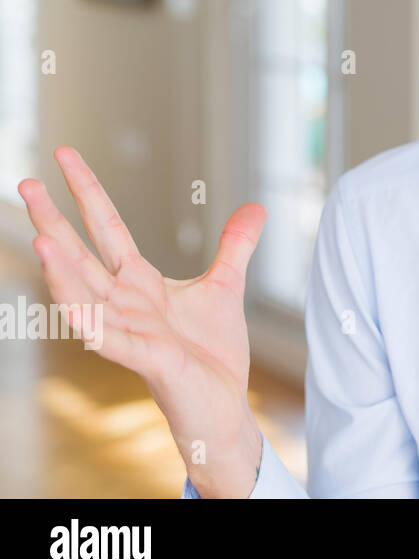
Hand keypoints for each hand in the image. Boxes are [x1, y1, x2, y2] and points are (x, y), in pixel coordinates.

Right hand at [18, 147, 267, 497]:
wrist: (222, 404)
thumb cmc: (212, 352)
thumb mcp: (225, 287)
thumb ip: (234, 247)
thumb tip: (255, 207)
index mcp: (141, 282)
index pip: (108, 228)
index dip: (87, 191)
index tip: (65, 155)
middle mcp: (126, 303)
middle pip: (82, 255)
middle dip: (53, 221)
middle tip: (24, 182)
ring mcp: (130, 332)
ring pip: (86, 296)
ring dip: (63, 270)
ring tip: (39, 238)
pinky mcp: (145, 360)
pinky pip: (110, 341)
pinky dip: (90, 323)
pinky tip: (72, 306)